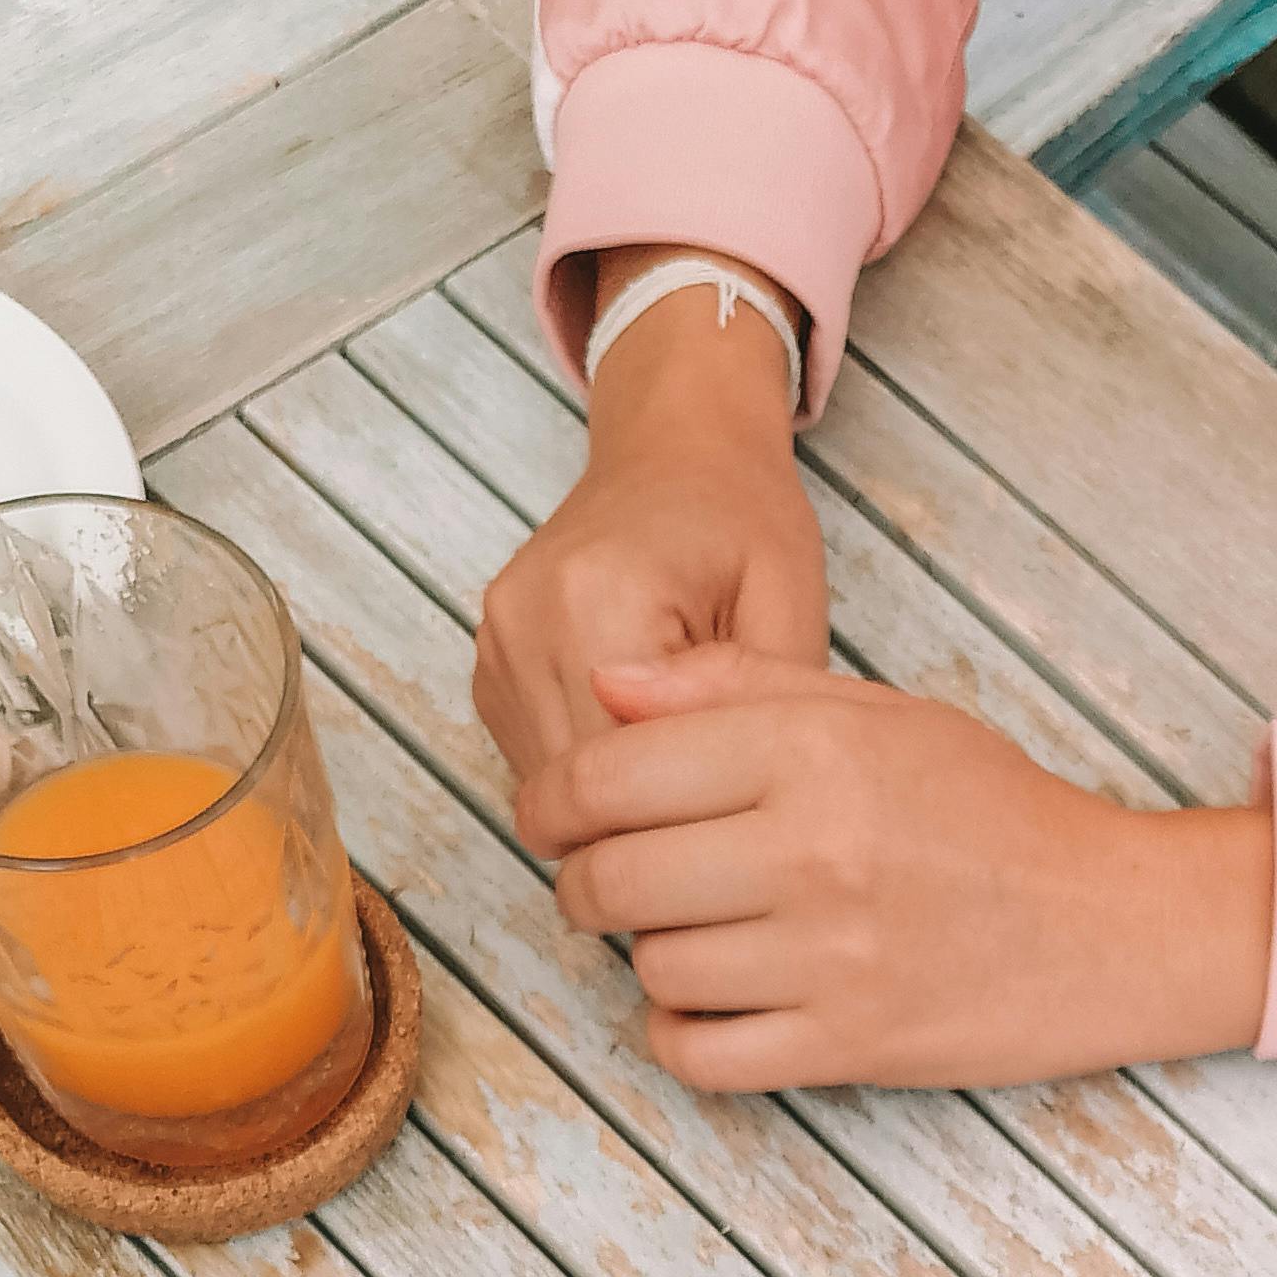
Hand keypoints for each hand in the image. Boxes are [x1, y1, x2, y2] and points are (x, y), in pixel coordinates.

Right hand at [474, 257, 825, 776]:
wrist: (678, 446)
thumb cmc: (741, 517)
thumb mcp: (788, 607)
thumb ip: (752, 713)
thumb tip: (721, 816)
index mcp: (598, 602)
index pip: (624, 778)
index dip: (682, 825)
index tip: (738, 830)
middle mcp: (526, 625)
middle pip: (576, 794)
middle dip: (648, 823)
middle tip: (719, 825)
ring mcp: (496, 645)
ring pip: (550, 790)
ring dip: (614, 808)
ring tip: (684, 781)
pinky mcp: (489, 667)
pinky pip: (536, 763)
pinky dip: (589, 779)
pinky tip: (643, 749)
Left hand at [520, 647, 1276, 1091]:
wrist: (1108, 923)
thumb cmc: (992, 810)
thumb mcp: (877, 711)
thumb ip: (738, 687)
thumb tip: (610, 686)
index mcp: (810, 749)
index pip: (609, 776)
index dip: (551, 803)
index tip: (551, 818)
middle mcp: (810, 849)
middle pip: (614, 880)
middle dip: (587, 883)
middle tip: (608, 881)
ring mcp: (827, 956)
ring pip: (652, 968)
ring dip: (648, 956)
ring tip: (687, 934)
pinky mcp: (845, 1044)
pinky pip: (699, 1055)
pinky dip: (681, 1033)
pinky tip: (708, 1002)